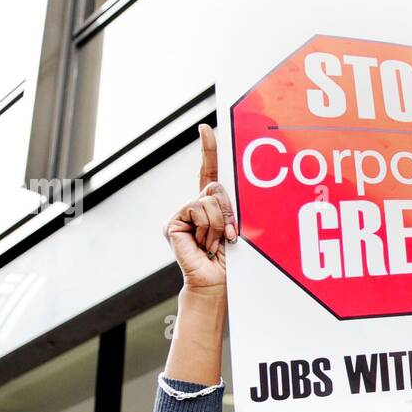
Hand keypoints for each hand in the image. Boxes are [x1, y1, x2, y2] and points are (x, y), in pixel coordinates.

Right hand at [163, 123, 236, 294]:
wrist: (216, 283)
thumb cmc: (231, 262)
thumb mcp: (237, 227)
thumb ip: (231, 206)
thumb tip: (222, 191)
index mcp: (212, 206)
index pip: (209, 172)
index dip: (208, 150)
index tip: (205, 128)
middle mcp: (195, 207)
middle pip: (215, 187)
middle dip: (229, 211)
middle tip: (230, 236)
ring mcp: (183, 214)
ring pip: (208, 200)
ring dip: (219, 225)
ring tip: (215, 245)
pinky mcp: (173, 222)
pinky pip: (197, 210)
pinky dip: (207, 229)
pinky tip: (204, 245)